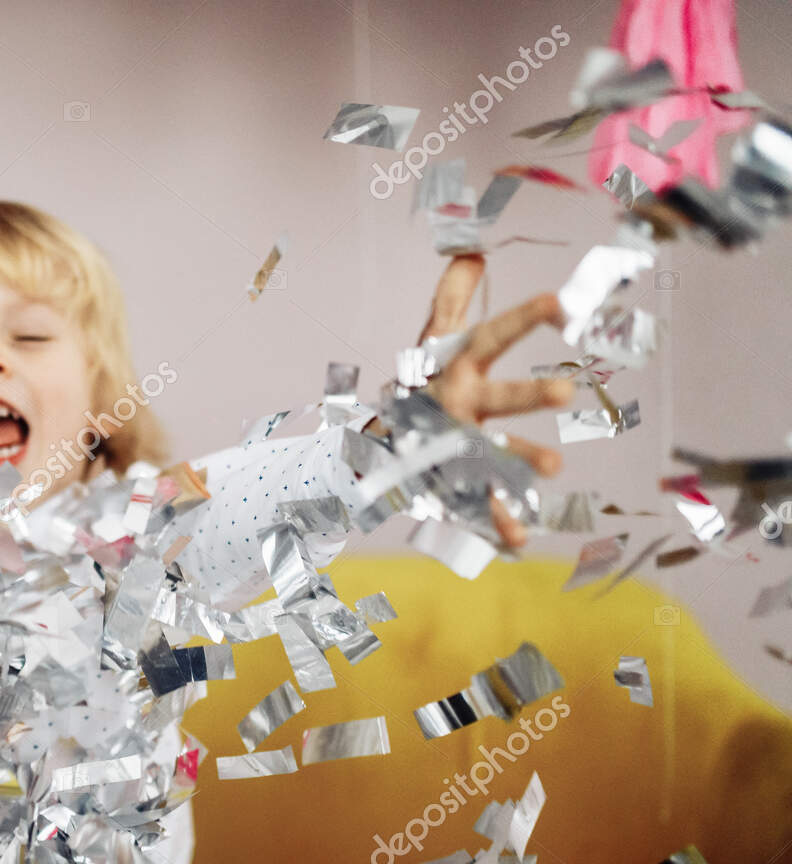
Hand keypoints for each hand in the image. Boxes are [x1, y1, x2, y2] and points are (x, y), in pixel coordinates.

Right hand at [416, 255, 574, 548]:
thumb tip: (471, 247)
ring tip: (555, 468)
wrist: (375, 444)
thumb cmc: (419, 385)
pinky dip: (496, 522)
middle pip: (498, 397)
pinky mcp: (458, 480)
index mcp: (459, 368)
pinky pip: (479, 503)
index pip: (494, 336)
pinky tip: (518, 539)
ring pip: (492, 451)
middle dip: (529, 394)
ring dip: (519, 460)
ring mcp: (458, 446)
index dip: (524, 318)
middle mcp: (459, 406)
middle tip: (566, 392)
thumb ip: (453, 296)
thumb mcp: (433, 339)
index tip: (559, 302)